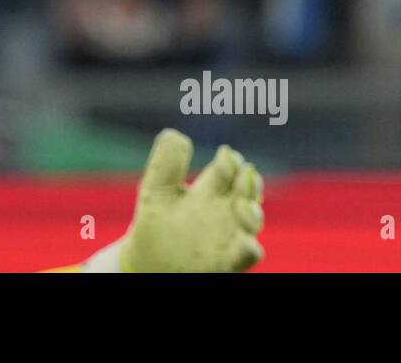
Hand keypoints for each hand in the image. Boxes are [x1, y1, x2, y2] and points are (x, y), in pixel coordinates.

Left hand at [119, 129, 263, 272]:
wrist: (148, 266)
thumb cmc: (155, 226)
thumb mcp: (155, 190)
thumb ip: (166, 163)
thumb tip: (178, 134)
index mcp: (209, 191)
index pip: (227, 170)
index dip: (230, 161)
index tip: (226, 156)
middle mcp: (224, 211)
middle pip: (247, 191)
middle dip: (250, 182)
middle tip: (244, 175)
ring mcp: (228, 236)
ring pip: (253, 221)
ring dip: (253, 213)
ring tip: (243, 206)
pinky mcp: (226, 261)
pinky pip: (247, 254)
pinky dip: (248, 248)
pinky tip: (244, 242)